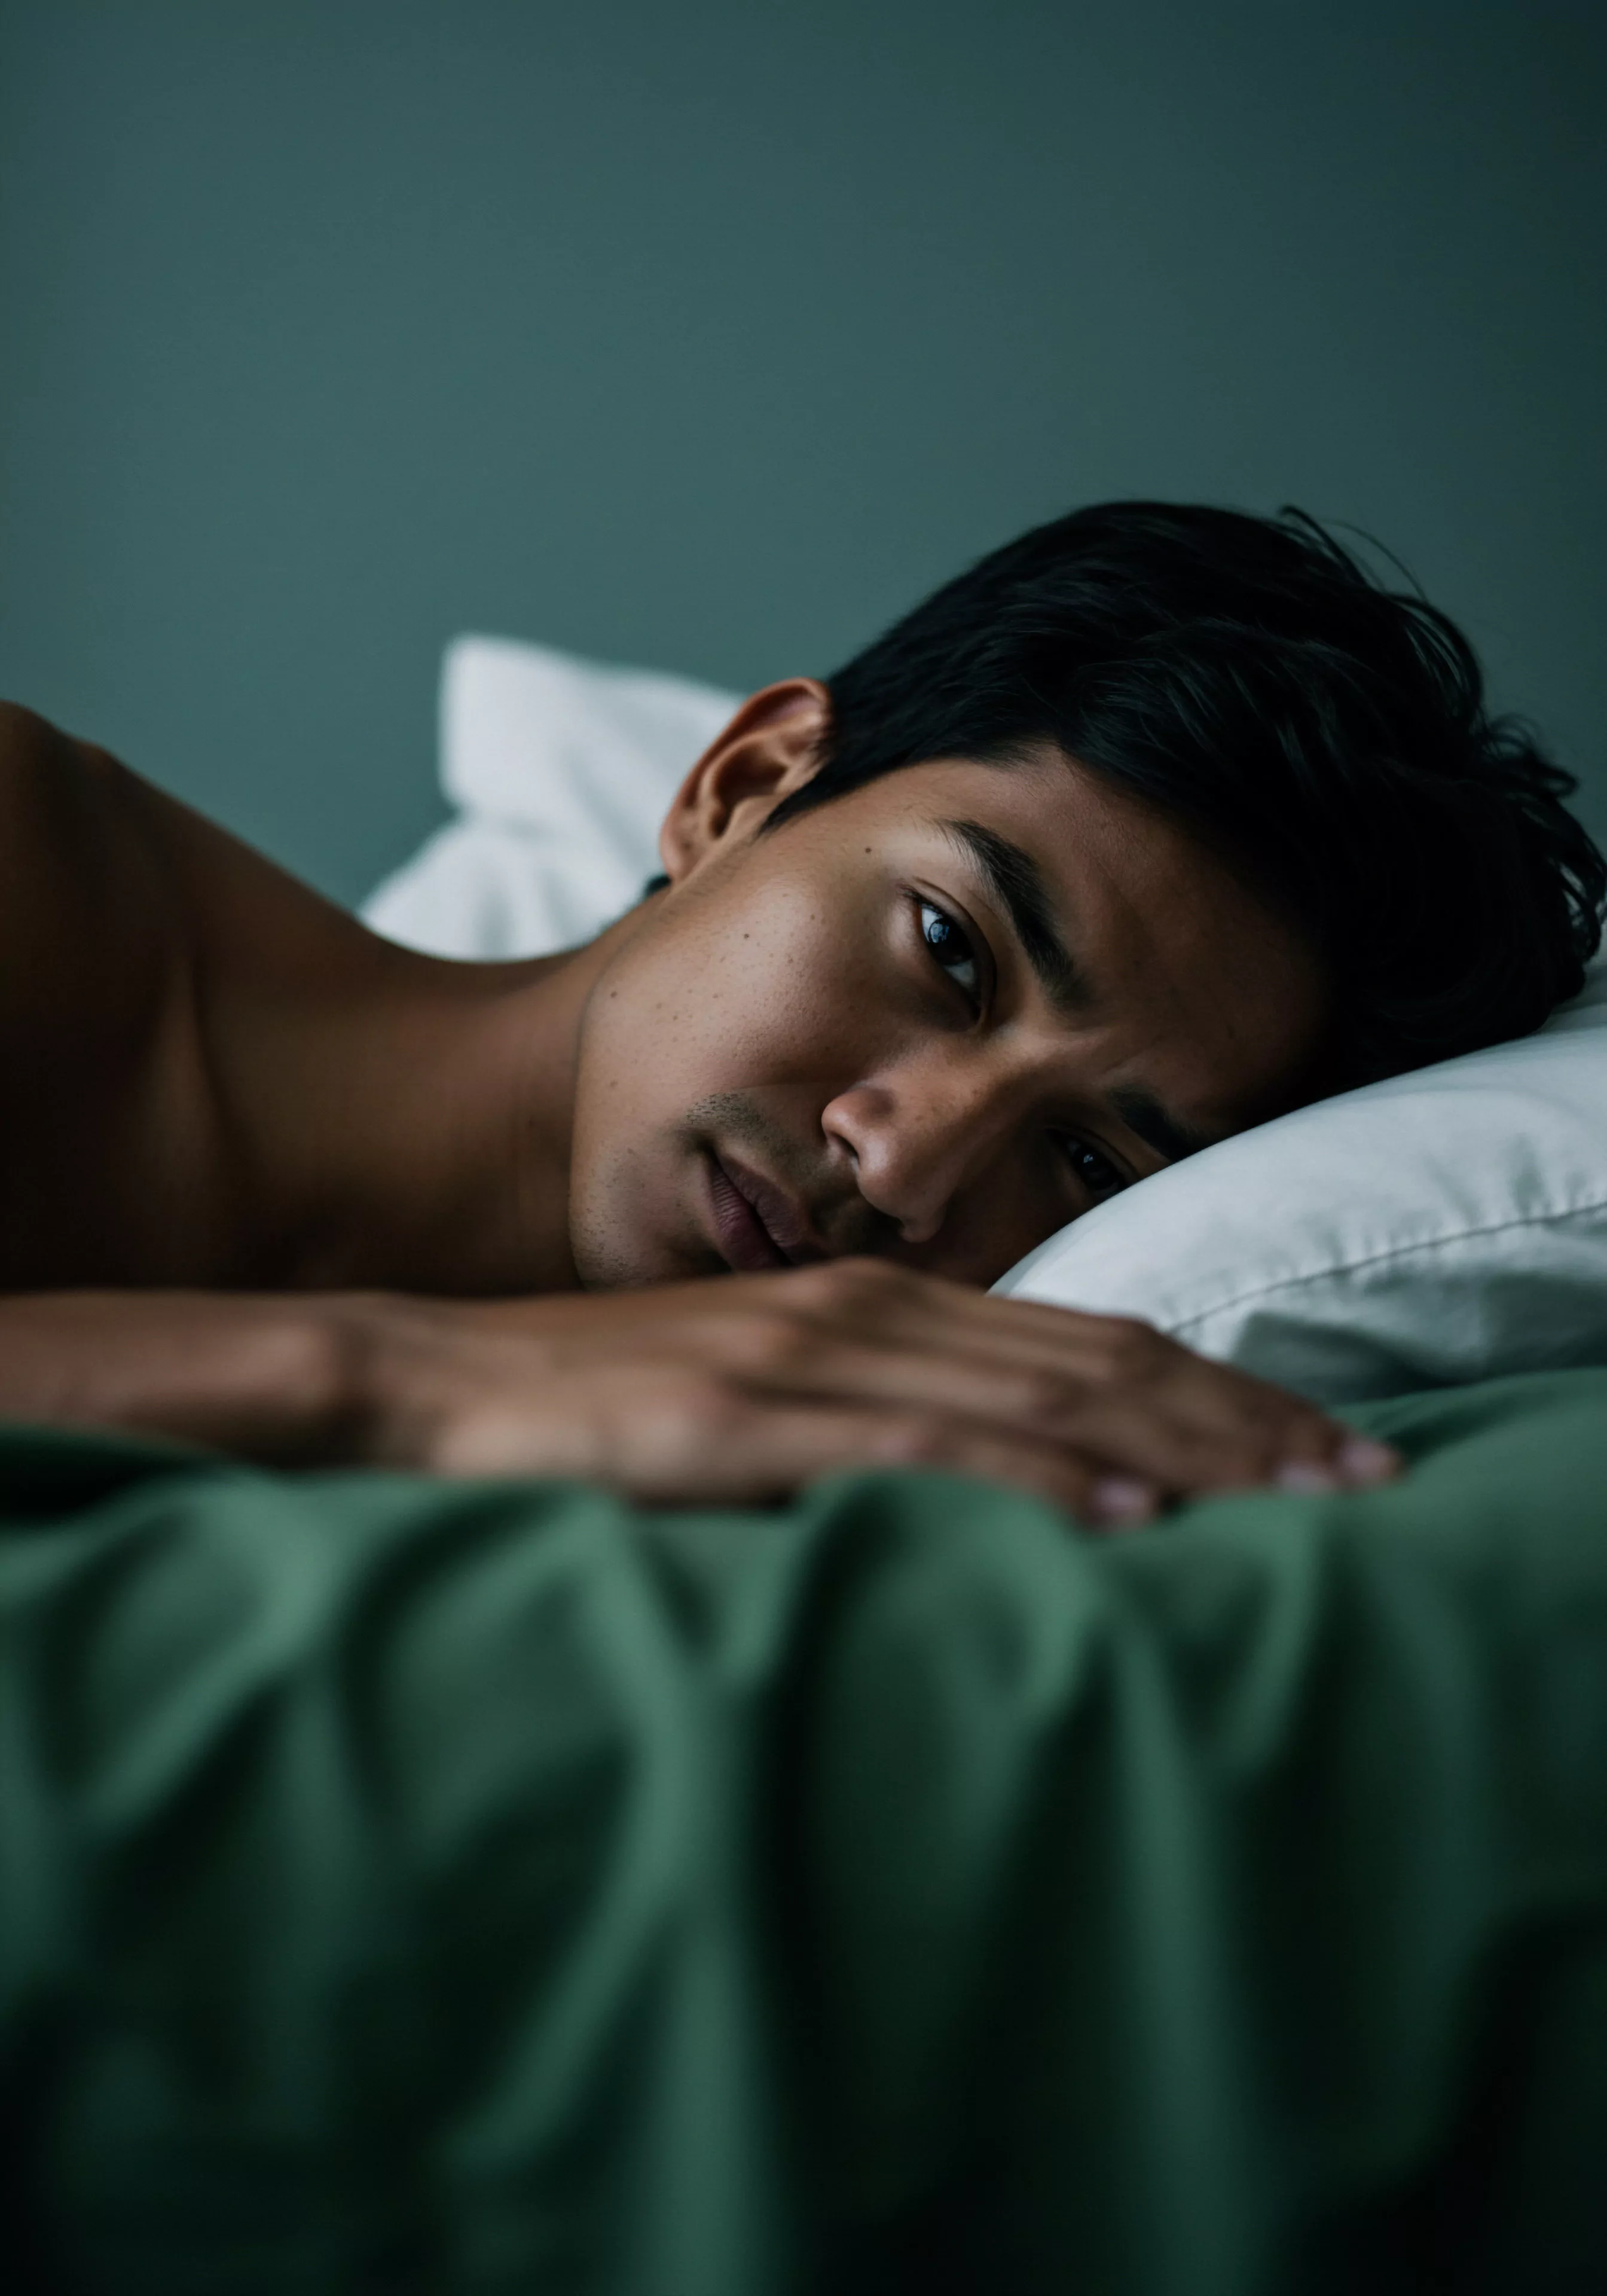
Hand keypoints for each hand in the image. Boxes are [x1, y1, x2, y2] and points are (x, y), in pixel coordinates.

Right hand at [354, 1261, 1397, 1524]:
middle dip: (1244, 1418)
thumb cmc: (595, 1401)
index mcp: (875, 1300)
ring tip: (1297, 1498)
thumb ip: (869, 1413)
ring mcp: (805, 1356)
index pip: (1088, 1336)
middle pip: (1098, 1356)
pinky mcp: (742, 1418)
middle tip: (1367, 1476)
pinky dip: (1031, 1477)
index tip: (1324, 1443)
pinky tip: (1118, 1511)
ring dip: (1182, 1446)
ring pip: (1037, 1394)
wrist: (428, 1378)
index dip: (1220, 1385)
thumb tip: (998, 1478)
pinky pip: (915, 1448)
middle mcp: (864, 1309)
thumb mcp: (756, 1394)